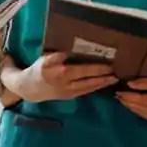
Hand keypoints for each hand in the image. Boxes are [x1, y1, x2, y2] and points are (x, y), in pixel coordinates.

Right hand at [2, 52, 116, 102]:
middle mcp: (63, 80)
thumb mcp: (45, 57)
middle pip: (86, 76)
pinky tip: (105, 83)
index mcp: (57, 69)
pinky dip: (96, 87)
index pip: (79, 66)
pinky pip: (85, 91)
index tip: (105, 60)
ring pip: (88, 86)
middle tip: (115, 69)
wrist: (30, 89)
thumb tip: (72, 50)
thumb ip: (58, 55)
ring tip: (115, 77)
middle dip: (102, 73)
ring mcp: (67, 90)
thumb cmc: (40, 69)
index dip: (94, 65)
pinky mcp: (69, 96)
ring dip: (102, 82)